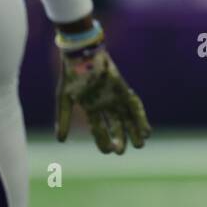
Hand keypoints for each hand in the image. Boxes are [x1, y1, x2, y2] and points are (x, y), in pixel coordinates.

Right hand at [55, 29, 150, 154]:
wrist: (82, 55)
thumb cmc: (72, 76)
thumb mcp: (64, 99)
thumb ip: (64, 119)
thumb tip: (60, 140)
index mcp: (91, 108)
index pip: (99, 129)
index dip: (103, 141)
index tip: (108, 151)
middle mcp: (105, 105)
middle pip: (116, 126)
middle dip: (120, 139)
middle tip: (122, 151)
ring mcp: (116, 98)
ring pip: (128, 119)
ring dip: (134, 131)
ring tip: (140, 144)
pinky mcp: (124, 90)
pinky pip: (134, 107)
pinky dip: (140, 119)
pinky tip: (146, 130)